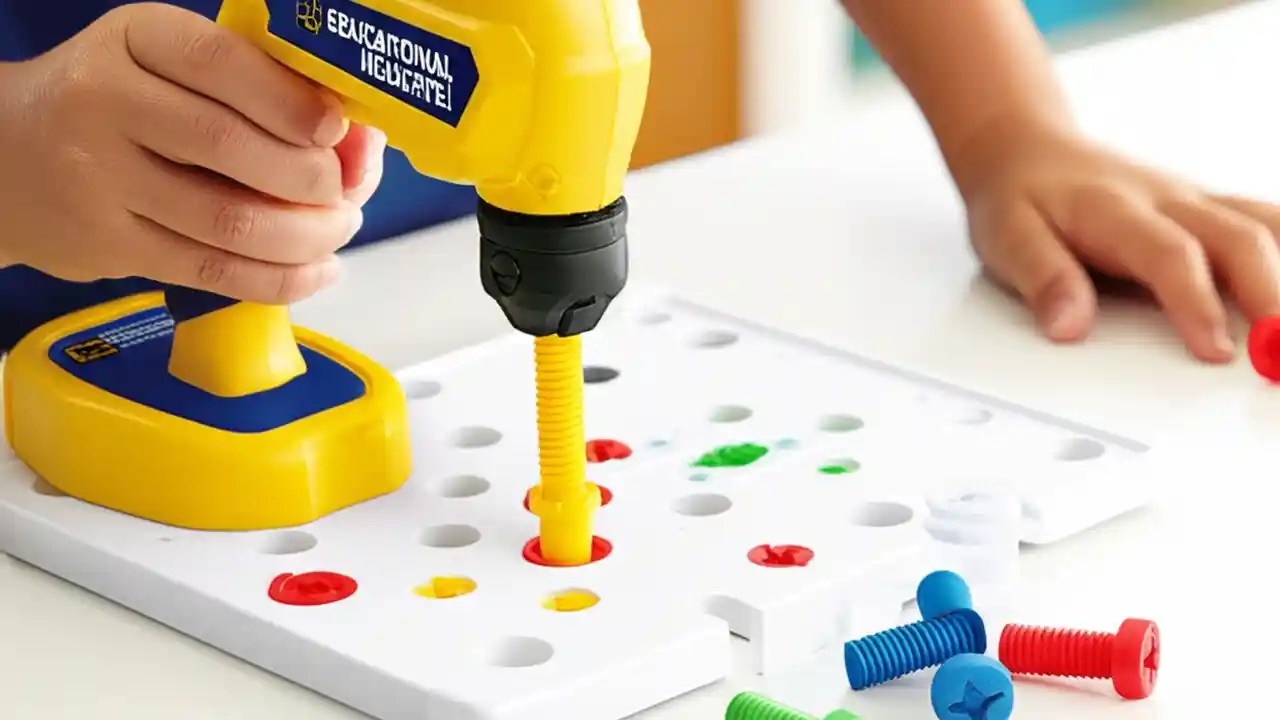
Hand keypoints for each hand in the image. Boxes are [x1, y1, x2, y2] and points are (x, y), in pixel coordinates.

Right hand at [0, 3, 386, 303]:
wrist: (7, 158)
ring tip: (339, 229)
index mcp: (134, 41)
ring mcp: (101, 180)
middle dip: (314, 180)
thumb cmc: (118, 104)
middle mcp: (106, 103)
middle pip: (232, 150)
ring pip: (230, 222)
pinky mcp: (109, 246)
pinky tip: (316, 268)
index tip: (338, 131)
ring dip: (307, 235)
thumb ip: (257, 90)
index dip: (291, 103)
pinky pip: (213, 272)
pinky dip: (281, 278)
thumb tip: (360, 144)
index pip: (220, 65)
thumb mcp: (167, 66)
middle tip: (348, 191)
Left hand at [957, 114, 1279, 361]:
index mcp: (1117, 209)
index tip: (1217, 351)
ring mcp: (1196, 202)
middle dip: (1272, 298)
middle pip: (1240, 239)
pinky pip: (1270, 223)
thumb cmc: (1018, 196)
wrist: (1026, 150)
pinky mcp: (1209, 209)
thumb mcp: (1006, 237)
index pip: (1170, 255)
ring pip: (1267, 226)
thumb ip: (1042, 279)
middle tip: (1278, 356)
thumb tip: (1068, 327)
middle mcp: (1169, 201)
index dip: (1198, 303)